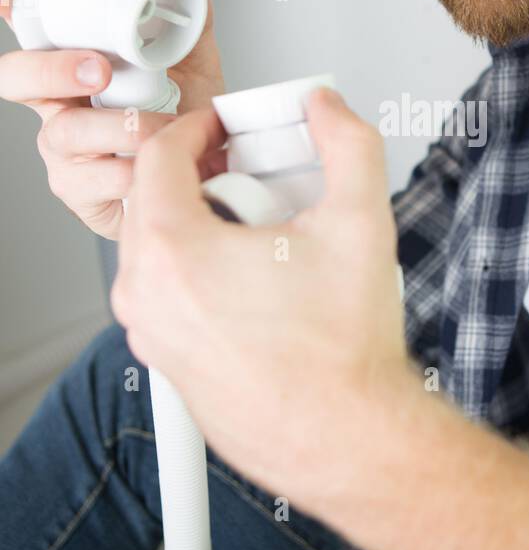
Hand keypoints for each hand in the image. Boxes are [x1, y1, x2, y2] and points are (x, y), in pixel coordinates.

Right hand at [0, 0, 225, 239]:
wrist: (202, 184)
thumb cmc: (182, 127)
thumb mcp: (192, 70)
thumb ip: (189, 29)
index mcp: (74, 69)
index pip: (31, 31)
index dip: (10, 7)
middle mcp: (59, 106)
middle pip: (16, 78)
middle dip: (50, 69)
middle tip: (99, 70)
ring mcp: (63, 150)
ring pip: (66, 132)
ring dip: (118, 127)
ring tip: (158, 127)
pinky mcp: (77, 190)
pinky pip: (92, 180)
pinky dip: (129, 172)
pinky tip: (150, 169)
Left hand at [110, 87, 409, 506]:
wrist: (349, 438)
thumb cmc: (343, 354)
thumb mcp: (359, 220)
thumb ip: (346, 144)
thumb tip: (327, 112)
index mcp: (174, 251)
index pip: (158, 156)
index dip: (197, 126)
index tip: (226, 127)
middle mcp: (148, 296)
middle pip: (153, 202)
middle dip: (203, 178)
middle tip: (256, 180)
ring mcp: (154, 336)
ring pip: (158, 253)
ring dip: (202, 227)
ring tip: (265, 240)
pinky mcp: (170, 366)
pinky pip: (169, 298)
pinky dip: (201, 276)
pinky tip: (260, 287)